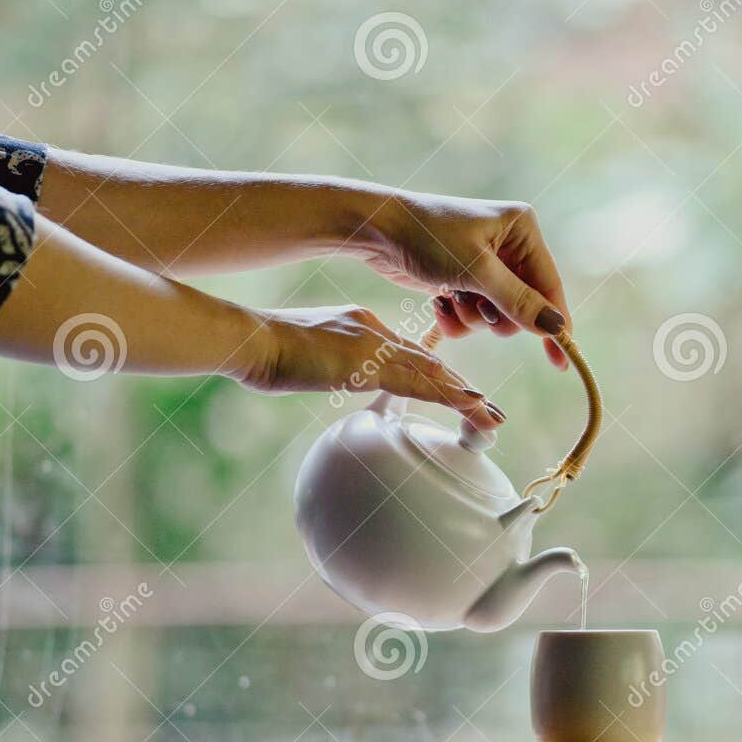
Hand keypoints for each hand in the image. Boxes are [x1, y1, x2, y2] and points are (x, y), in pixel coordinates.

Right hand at [235, 305, 504, 430]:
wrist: (250, 339)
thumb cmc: (263, 350)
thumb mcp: (304, 356)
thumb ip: (329, 363)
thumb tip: (338, 374)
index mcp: (361, 326)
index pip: (407, 351)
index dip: (434, 372)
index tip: (457, 388)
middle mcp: (374, 330)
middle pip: (427, 361)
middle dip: (458, 386)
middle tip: (487, 407)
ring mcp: (373, 344)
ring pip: (430, 373)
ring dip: (464, 396)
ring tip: (491, 416)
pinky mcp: (368, 362)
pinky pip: (418, 382)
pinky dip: (448, 396)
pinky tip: (470, 406)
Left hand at [362, 191, 573, 369]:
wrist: (376, 231)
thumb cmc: (427, 237)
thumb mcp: (476, 271)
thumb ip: (518, 302)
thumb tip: (556, 326)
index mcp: (522, 230)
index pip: (549, 285)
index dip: (554, 323)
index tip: (562, 359)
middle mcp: (509, 245)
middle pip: (523, 307)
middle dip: (495, 315)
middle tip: (474, 304)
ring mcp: (485, 264)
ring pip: (495, 316)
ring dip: (470, 316)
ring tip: (448, 295)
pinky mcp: (463, 280)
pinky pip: (472, 316)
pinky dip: (455, 316)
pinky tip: (437, 301)